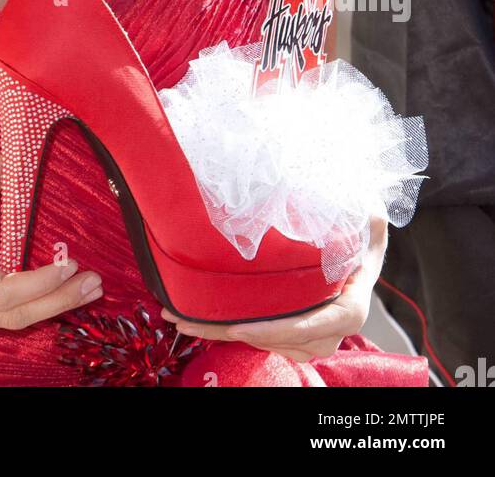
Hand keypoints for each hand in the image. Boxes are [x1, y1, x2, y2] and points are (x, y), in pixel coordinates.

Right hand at [0, 155, 103, 335]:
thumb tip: (13, 159)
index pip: (0, 291)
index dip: (40, 284)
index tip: (71, 263)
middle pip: (9, 316)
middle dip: (57, 302)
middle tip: (94, 284)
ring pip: (4, 324)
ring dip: (48, 309)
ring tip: (84, 290)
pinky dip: (26, 310)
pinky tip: (51, 295)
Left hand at [160, 214, 387, 362]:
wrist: (356, 245)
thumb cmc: (359, 228)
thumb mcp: (366, 217)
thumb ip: (365, 214)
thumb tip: (366, 205)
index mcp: (350, 306)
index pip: (313, 326)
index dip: (277, 330)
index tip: (241, 328)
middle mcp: (330, 328)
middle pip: (279, 339)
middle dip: (233, 332)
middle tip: (189, 323)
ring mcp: (312, 335)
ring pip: (266, 341)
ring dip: (223, 333)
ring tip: (180, 319)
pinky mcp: (293, 331)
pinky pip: (262, 336)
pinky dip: (230, 328)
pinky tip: (196, 320)